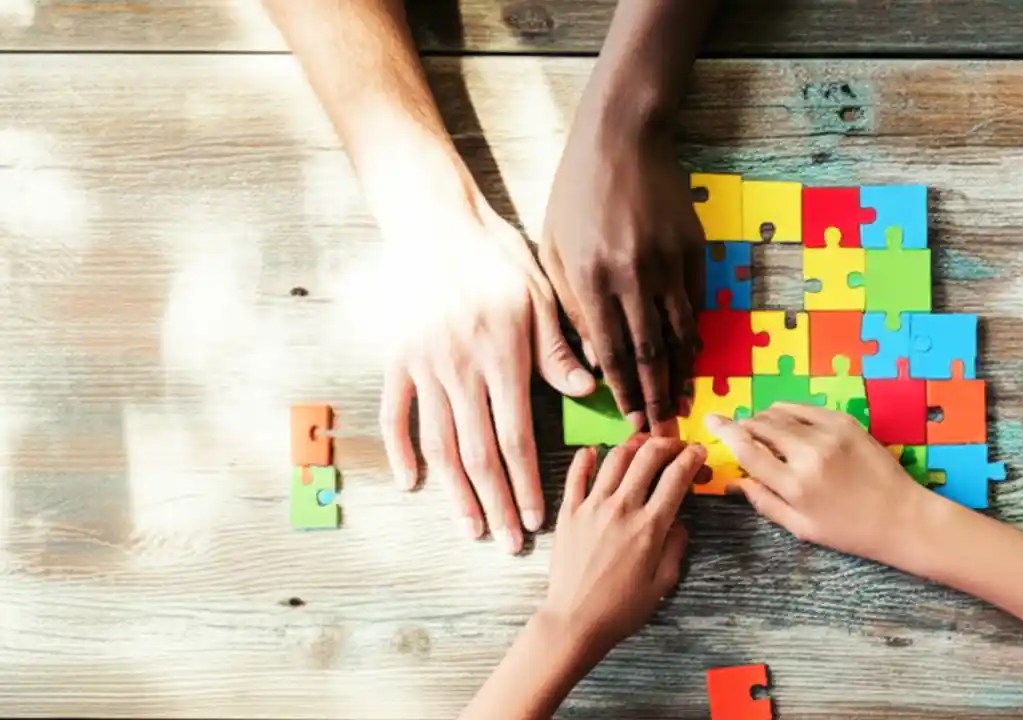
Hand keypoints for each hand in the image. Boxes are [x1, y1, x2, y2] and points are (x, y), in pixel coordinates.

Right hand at [378, 190, 594, 553]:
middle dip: (496, 504)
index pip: (516, 436)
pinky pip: (397, 415)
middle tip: (508, 544)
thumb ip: (558, 348)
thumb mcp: (539, 295)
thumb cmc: (495, 257)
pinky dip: (402, 451)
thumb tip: (586, 391)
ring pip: (440, 443)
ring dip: (455, 492)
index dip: (527, 483)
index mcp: (502, 357)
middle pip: (479, 453)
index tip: (537, 519)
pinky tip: (413, 483)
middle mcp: (460, 371)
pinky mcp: (396, 360)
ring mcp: (423, 368)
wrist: (432, 223)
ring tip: (470, 528)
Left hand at [540, 120, 703, 435]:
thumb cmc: (576, 196)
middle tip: (666, 432)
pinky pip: (696, 304)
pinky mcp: (694, 249)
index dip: (624, 394)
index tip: (633, 423)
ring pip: (680, 333)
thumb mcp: (554, 250)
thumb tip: (596, 363)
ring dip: (681, 374)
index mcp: (590, 277)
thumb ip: (571, 310)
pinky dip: (694, 336)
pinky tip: (690, 358)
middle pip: (651, 353)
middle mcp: (633, 275)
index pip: (611, 352)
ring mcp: (669, 261)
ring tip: (682, 402)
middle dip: (657, 398)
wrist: (623, 138)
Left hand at [540, 436, 703, 655]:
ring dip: (633, 444)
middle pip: (648, 457)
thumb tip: (678, 523)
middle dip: (667, 443)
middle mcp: (622, 508)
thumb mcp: (662, 583)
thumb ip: (675, 547)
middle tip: (675, 446)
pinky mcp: (569, 512)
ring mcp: (592, 506)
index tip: (699, 452)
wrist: (574, 621)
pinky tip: (593, 451)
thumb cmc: (621, 609)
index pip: (677, 477)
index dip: (692, 458)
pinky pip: (576, 475)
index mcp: (650, 526)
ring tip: (643, 445)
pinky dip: (585, 458)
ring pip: (615, 458)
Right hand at [705, 403, 930, 564]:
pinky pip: (804, 407)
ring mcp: (828, 433)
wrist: (901, 516)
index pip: (747, 450)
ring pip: (780, 413)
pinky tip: (785, 421)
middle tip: (738, 431)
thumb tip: (735, 482)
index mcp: (795, 486)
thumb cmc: (849, 531)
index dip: (724, 432)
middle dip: (743, 425)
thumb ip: (765, 502)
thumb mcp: (801, 527)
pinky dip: (787, 411)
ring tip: (761, 429)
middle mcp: (808, 455)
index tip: (711, 421)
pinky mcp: (845, 421)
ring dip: (763, 417)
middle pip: (760, 426)